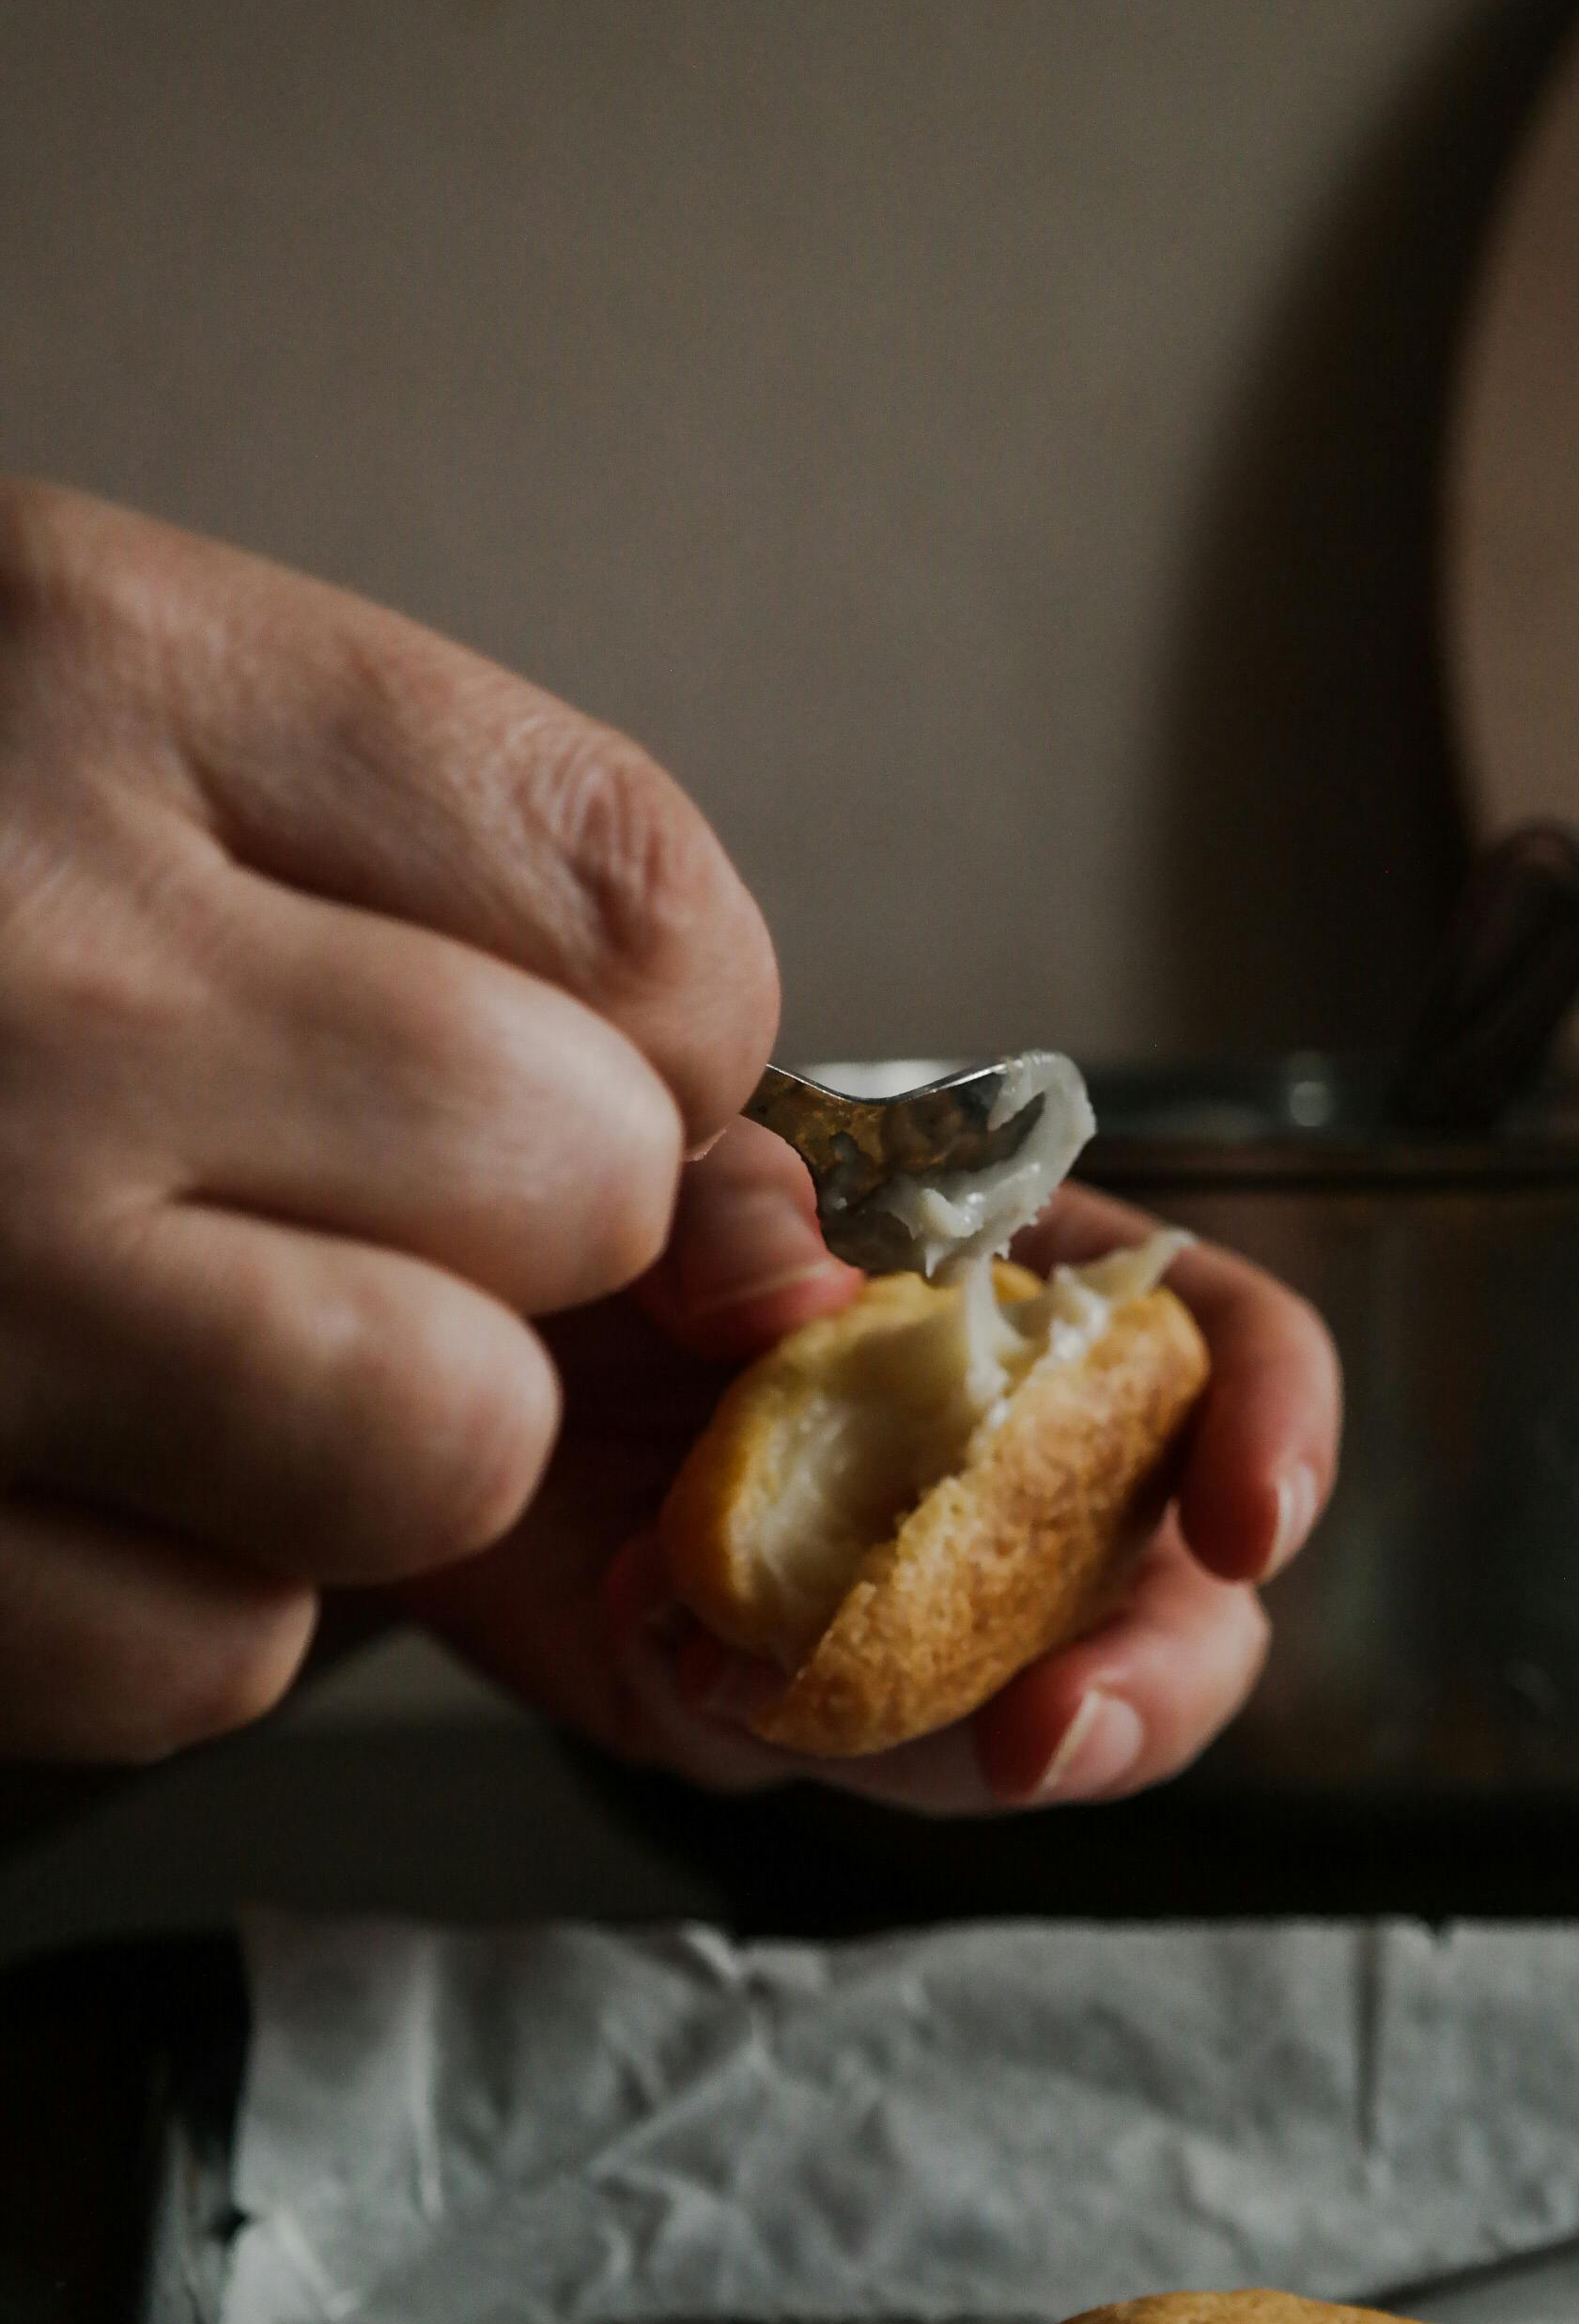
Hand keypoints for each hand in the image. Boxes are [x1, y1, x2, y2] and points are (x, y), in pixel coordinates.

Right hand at [0, 482, 775, 1761]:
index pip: (642, 913)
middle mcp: (19, 968)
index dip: (662, 1029)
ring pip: (428, 1449)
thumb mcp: (74, 718)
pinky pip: (204, 1650)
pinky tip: (39, 1449)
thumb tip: (759, 1243)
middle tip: (345, 1190)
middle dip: (522, 1228)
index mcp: (96, 672)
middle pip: (576, 1189)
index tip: (573, 1049)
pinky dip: (172, 1592)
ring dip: (370, 1427)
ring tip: (199, 1329)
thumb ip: (433, 907)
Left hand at [410, 1125, 1340, 1815]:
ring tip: (748, 1665)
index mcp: (1036, 1296)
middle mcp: (1014, 1465)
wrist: (426, 1352)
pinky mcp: (800, 1703)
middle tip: (1042, 1740)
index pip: (1228, 1349)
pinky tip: (658, 1641)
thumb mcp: (667, 1159)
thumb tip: (800, 1303)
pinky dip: (750, 1714)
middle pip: (1176, 1601)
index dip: (1278, 1434)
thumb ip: (742, 1199)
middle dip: (1146, 1689)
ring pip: (1014, 1723)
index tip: (1248, 1525)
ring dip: (921, 1737)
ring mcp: (919, 1604)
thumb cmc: (597, 1229)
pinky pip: (824, 1749)